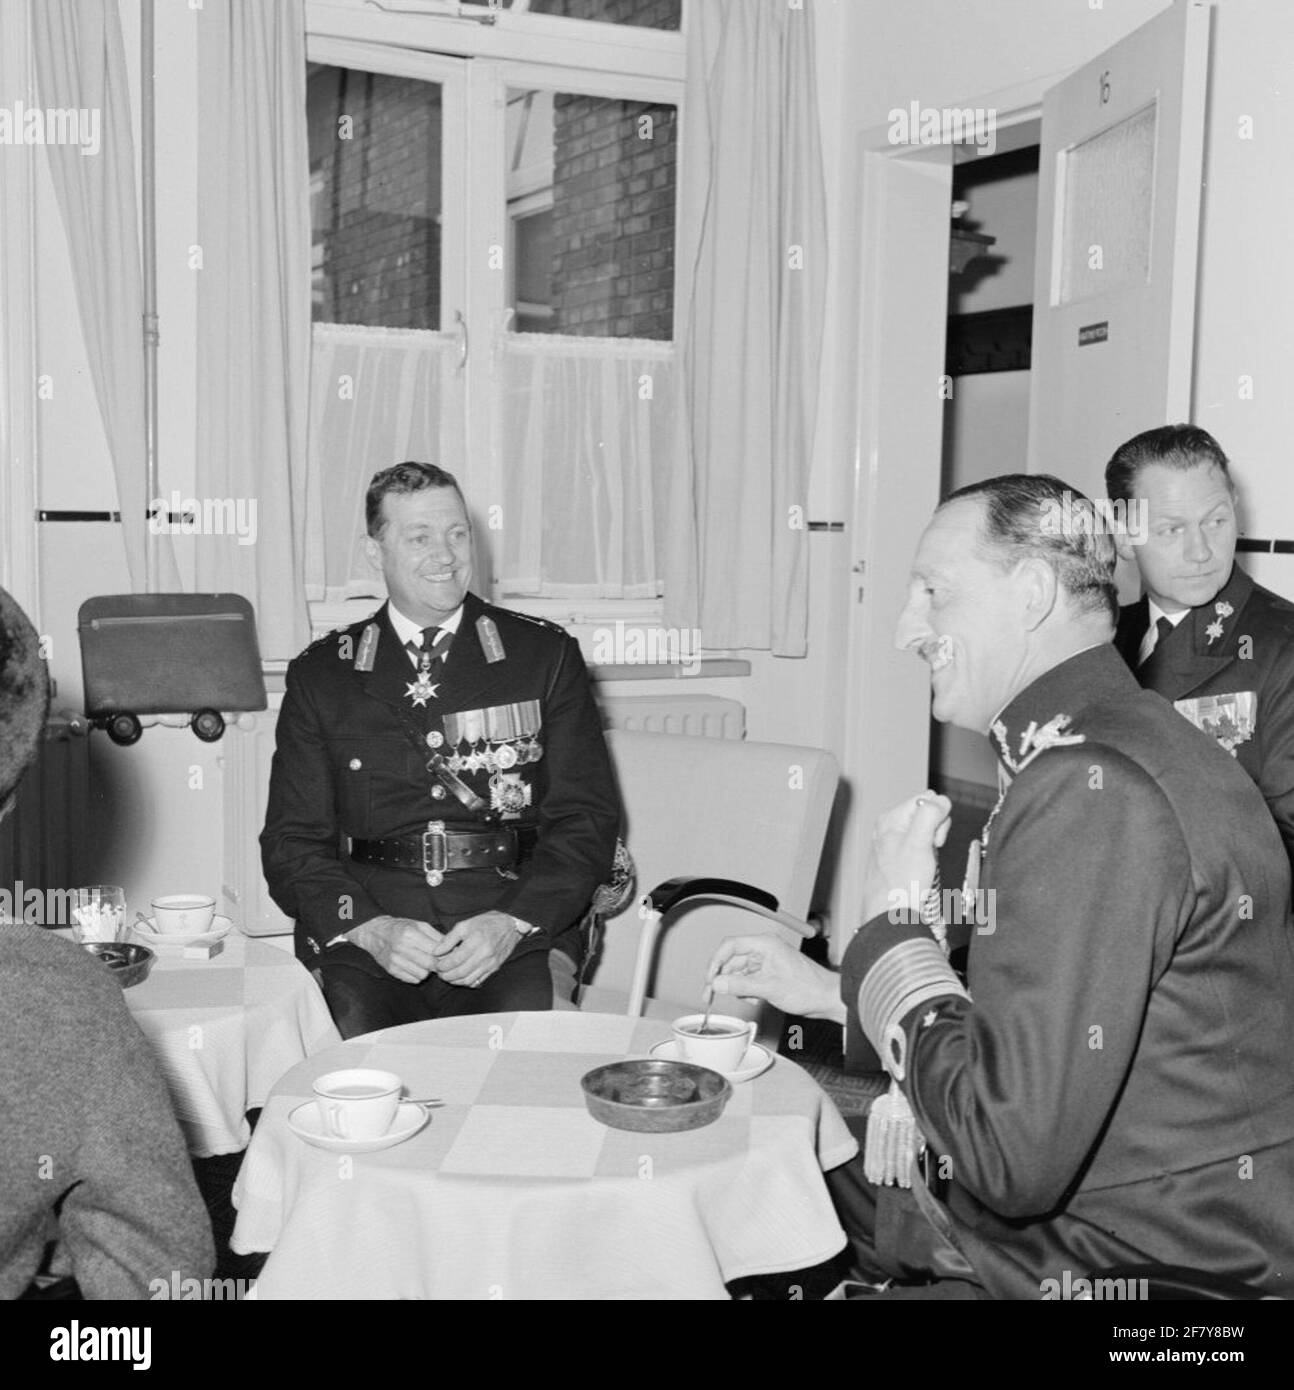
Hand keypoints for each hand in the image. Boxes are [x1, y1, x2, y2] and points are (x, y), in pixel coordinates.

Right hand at [347, 916, 442, 983]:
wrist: (375, 933)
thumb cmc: (401, 927)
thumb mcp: (419, 925)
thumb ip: (436, 936)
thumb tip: (453, 948)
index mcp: (410, 934)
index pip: (435, 950)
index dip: (446, 954)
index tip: (450, 954)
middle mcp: (401, 948)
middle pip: (430, 964)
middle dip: (438, 964)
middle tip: (440, 960)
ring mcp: (395, 961)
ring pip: (423, 974)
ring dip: (427, 970)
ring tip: (425, 962)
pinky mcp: (391, 971)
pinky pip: (413, 979)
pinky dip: (418, 975)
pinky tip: (415, 966)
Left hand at [432, 911, 520, 987]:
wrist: (510, 926)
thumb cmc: (486, 923)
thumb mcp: (465, 925)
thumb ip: (449, 939)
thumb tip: (436, 952)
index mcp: (476, 941)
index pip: (455, 960)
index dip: (443, 965)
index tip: (437, 965)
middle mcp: (484, 954)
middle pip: (460, 972)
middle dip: (446, 975)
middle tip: (440, 973)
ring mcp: (490, 963)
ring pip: (468, 979)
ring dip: (455, 981)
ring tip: (448, 976)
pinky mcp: (494, 968)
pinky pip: (478, 981)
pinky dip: (466, 982)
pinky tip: (460, 977)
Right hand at [706, 935, 844, 1022]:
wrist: (827, 998)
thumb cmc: (809, 987)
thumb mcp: (769, 988)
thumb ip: (740, 985)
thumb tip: (717, 983)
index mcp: (765, 944)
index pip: (730, 946)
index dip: (716, 962)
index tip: (709, 979)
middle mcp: (764, 949)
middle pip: (732, 960)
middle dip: (723, 979)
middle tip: (711, 995)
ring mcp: (767, 961)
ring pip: (739, 972)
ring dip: (737, 987)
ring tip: (744, 999)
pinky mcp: (769, 972)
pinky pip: (749, 979)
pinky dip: (747, 990)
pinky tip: (755, 999)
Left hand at [860, 790, 951, 923]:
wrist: (892, 917)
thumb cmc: (900, 886)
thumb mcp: (919, 843)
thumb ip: (930, 815)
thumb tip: (940, 799)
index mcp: (889, 819)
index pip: (926, 799)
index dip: (938, 817)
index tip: (934, 837)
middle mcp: (890, 828)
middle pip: (928, 815)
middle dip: (937, 832)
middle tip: (929, 852)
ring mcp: (895, 843)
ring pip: (928, 832)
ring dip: (934, 847)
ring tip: (925, 864)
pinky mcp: (901, 858)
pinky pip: (923, 848)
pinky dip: (929, 857)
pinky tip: (922, 869)